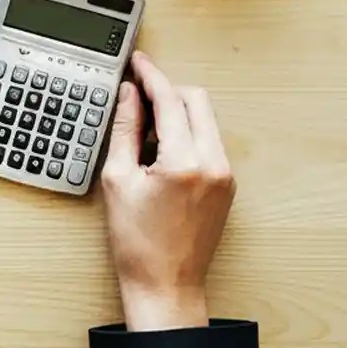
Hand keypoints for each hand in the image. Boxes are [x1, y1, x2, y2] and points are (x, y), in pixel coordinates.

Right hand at [100, 51, 235, 331]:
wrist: (165, 285)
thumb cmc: (138, 243)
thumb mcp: (118, 180)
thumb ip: (124, 131)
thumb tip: (128, 96)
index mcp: (185, 162)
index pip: (169, 100)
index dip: (150, 76)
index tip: (138, 62)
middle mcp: (214, 164)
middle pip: (195, 101)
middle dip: (166, 91)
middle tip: (137, 94)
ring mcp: (225, 174)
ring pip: (204, 120)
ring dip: (176, 114)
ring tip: (143, 133)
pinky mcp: (227, 185)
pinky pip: (208, 142)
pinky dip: (186, 135)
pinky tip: (160, 153)